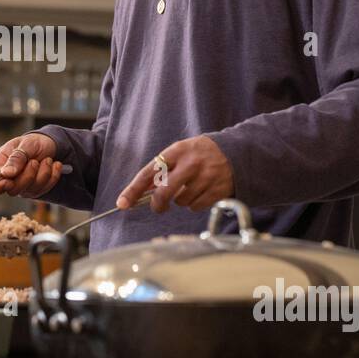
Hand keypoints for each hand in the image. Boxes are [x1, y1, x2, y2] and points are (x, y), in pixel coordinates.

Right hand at [0, 132, 63, 198]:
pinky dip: (52, 176)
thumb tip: (6, 173)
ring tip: (47, 160)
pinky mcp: (35, 189)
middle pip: (12, 190)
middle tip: (34, 161)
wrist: (48, 144)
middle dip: (27, 176)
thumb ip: (16, 158)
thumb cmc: (31, 142)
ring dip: (42, 174)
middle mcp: (8, 179)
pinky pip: (44, 189)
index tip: (9, 181)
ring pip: (30, 191)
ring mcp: (21, 186)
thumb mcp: (24, 144)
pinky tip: (54, 165)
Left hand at [117, 135, 233, 212]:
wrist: (236, 150)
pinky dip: (195, 204)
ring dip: (181, 200)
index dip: (133, 190)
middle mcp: (191, 163)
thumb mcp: (180, 152)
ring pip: (181, 202)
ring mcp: (206, 177)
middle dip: (157, 204)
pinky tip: (202, 192)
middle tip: (157, 207)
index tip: (122, 203)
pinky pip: (196, 206)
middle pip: (164, 192)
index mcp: (177, 151)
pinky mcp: (217, 190)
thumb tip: (143, 191)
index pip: (149, 173)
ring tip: (190, 188)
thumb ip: (162, 169)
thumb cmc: (200, 154)